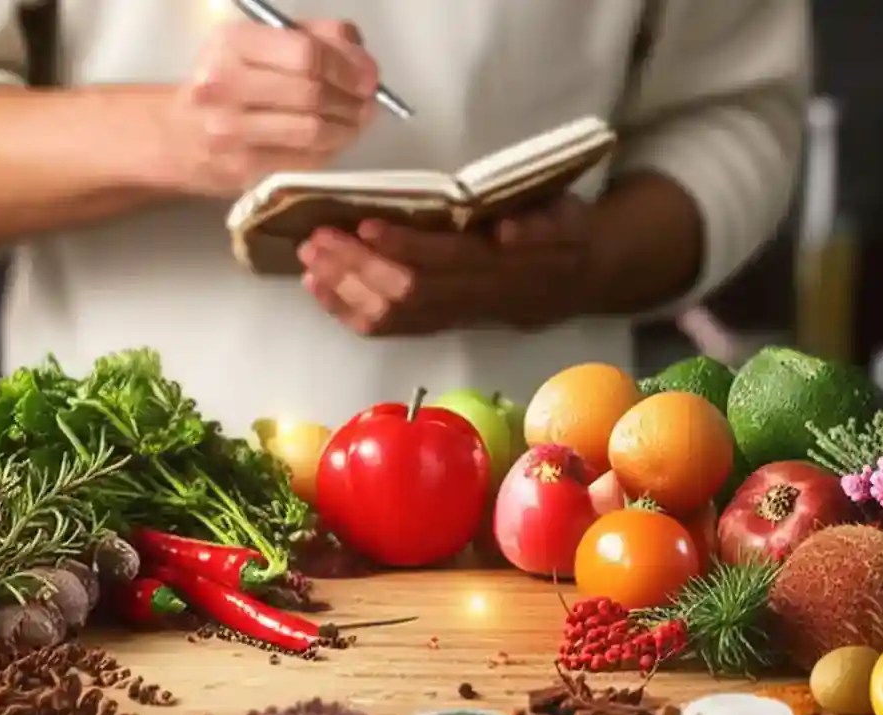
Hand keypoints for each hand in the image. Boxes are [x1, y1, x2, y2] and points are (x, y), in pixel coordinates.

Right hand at [153, 19, 378, 196]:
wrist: (178, 135)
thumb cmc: (229, 82)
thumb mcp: (262, 43)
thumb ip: (317, 38)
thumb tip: (363, 64)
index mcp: (232, 43)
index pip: (306, 54)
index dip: (347, 67)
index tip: (367, 77)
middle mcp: (224, 85)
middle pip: (313, 94)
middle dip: (352, 100)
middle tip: (368, 103)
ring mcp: (230, 132)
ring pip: (313, 131)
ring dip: (347, 128)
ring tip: (356, 121)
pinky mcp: (243, 169)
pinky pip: (305, 160)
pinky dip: (330, 150)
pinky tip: (334, 141)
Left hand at [298, 195, 597, 334]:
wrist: (573, 280)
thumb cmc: (563, 233)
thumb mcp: (567, 217)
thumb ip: (544, 223)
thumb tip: (506, 233)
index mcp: (502, 268)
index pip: (445, 262)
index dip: (404, 246)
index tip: (365, 224)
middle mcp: (472, 298)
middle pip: (406, 292)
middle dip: (357, 267)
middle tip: (317, 238)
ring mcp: (450, 317)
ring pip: (391, 315)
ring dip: (343, 289)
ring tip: (309, 259)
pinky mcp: (435, 324)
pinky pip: (386, 329)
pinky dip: (345, 310)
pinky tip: (316, 287)